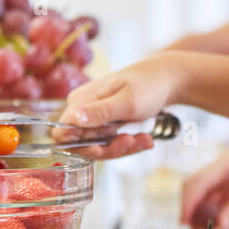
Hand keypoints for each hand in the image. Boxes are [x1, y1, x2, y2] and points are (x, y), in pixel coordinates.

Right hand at [57, 55, 185, 159]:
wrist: (166, 80)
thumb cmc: (148, 85)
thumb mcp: (127, 101)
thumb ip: (100, 112)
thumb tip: (71, 119)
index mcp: (79, 101)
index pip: (62, 134)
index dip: (79, 146)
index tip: (101, 148)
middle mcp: (82, 111)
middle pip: (83, 145)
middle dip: (110, 148)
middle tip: (133, 141)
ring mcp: (93, 119)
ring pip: (100, 147)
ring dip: (124, 147)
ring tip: (145, 139)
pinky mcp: (106, 125)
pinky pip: (112, 144)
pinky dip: (129, 144)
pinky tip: (145, 139)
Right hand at [180, 144, 228, 228]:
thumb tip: (219, 226)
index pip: (198, 181)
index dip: (188, 203)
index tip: (183, 224)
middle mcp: (228, 168)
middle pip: (198, 187)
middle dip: (192, 209)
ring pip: (209, 196)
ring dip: (203, 213)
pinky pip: (222, 202)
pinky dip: (217, 215)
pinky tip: (220, 228)